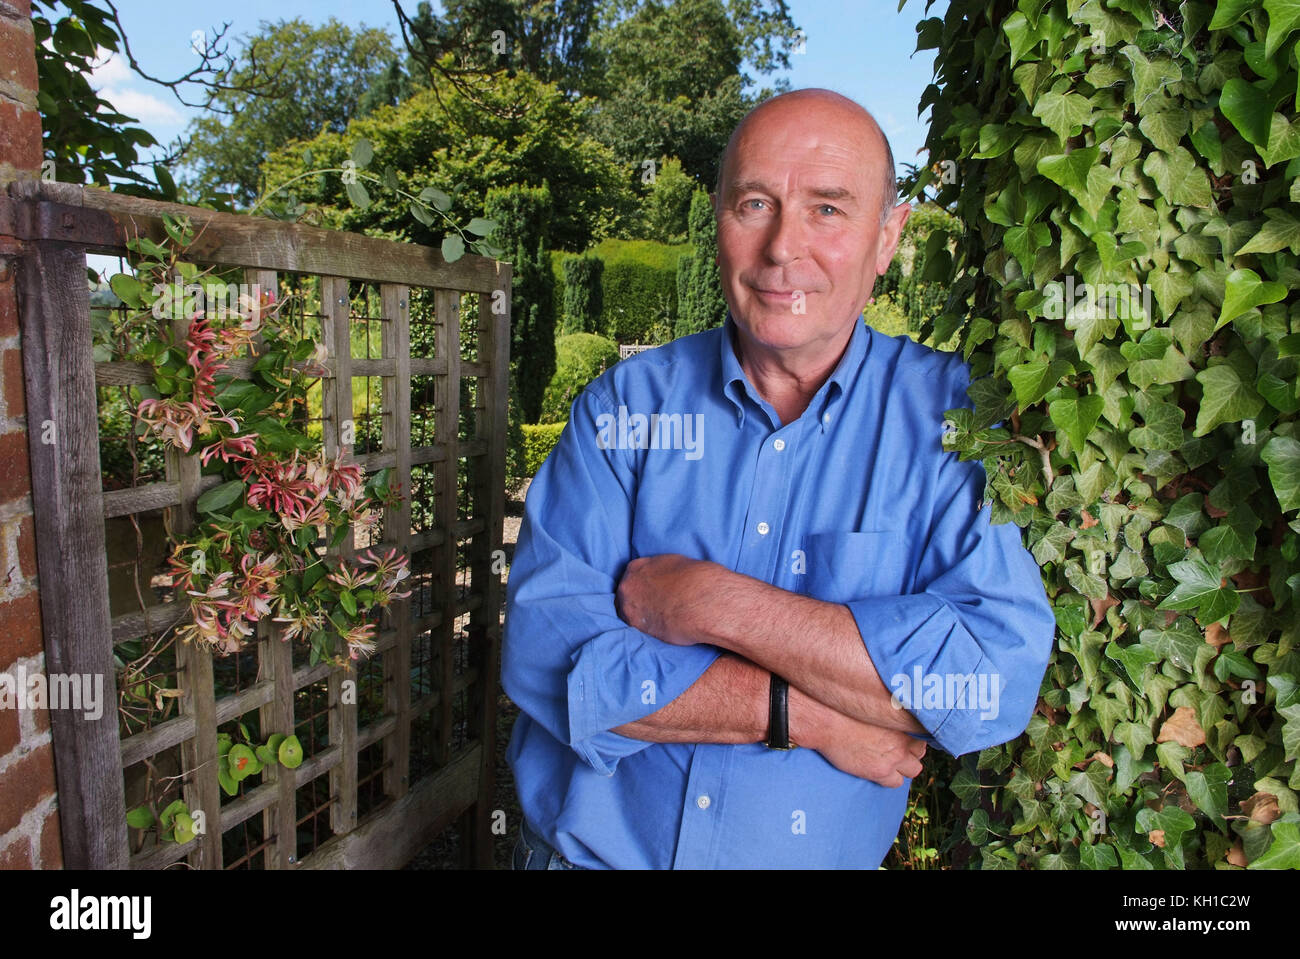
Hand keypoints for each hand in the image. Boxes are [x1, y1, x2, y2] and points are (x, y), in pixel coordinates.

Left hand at [615, 554, 719, 645]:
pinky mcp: (635, 625)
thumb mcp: (676, 564)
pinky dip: (645, 628)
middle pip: (625, 595)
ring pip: (627, 613)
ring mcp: (629, 605)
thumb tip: (663, 579)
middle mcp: (628, 584)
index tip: (649, 594)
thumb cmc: (697, 581)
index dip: (641, 587)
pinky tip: (659, 628)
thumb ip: (661, 571)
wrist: (704, 602)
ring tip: (656, 620)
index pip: (632, 577)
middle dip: (636, 601)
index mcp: (636, 567)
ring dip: (639, 616)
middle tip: (651, 608)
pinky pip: (635, 628)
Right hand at [792, 685, 926, 787]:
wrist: (826, 721)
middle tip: (897, 747)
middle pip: (921, 751)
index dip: (914, 734)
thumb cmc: (844, 706)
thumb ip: (890, 707)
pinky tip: (879, 769)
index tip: (906, 734)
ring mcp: (894, 756)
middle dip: (911, 750)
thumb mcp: (874, 702)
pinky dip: (890, 778)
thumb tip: (898, 705)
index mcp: (905, 719)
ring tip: (891, 760)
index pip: (924, 731)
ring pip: (914, 769)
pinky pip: (897, 782)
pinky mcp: (881, 771)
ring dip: (905, 766)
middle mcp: (905, 738)